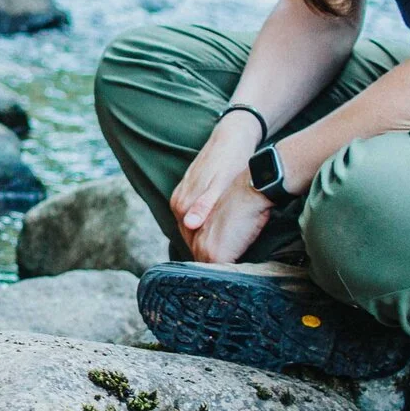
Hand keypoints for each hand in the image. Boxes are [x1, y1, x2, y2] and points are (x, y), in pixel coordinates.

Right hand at [173, 111, 270, 260]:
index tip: (220, 273)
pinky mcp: (189, 195)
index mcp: (183, 204)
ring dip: (204, 245)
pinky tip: (217, 236)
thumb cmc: (231, 162)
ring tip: (222, 260)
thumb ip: (204, 204)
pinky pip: (193, 221)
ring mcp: (181, 200)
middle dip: (204, 255)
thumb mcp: (220, 184)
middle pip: (189, 240)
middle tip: (224, 272)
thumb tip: (188, 224)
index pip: (191, 243)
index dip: (205, 260)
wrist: (231, 137)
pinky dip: (203, 231)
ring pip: (191, 232)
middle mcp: (178, 205)